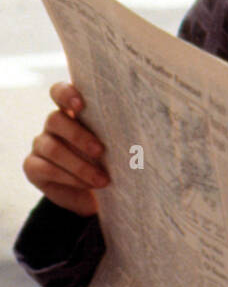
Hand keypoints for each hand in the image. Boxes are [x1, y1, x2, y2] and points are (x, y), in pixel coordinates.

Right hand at [22, 82, 108, 216]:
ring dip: (79, 165)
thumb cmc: (110, 161)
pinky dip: (70, 178)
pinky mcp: (33, 167)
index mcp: (72, 110)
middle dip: (78, 136)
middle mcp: (53, 124)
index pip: (59, 91)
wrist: (94, 195)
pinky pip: (47, 169)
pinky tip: (87, 185)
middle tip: (101, 151)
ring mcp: (40, 144)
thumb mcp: (115, 144)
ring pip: (52, 148)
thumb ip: (115, 131)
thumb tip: (136, 128)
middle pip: (55, 119)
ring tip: (102, 179)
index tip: (81, 106)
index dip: (66, 94)